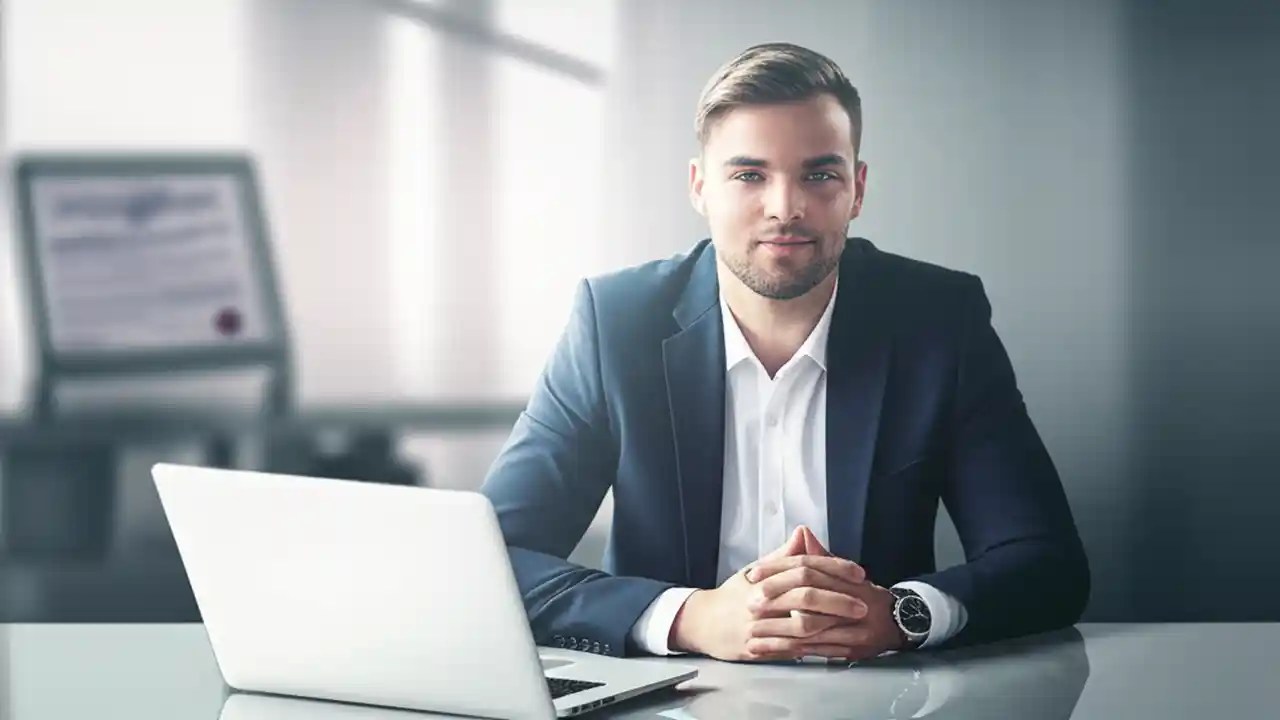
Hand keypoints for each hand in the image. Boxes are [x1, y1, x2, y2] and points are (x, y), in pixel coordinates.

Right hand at [669, 526, 874, 660]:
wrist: (701, 623)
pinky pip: (793, 650)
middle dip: (838, 600)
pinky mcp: (758, 648)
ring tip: (856, 628)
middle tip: (862, 604)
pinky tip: (837, 648)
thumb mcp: (753, 570)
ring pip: (802, 626)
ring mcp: (759, 626)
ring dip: (833, 627)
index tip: (857, 573)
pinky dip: (817, 649)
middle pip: (805, 597)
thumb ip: (782, 556)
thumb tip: (803, 533)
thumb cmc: (732, 596)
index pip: (804, 567)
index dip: (833, 568)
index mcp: (763, 577)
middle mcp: (760, 600)